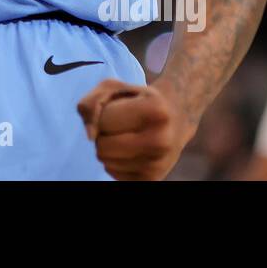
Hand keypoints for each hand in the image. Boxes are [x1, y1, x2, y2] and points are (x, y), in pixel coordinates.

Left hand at [76, 79, 194, 179]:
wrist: (177, 118)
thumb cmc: (139, 99)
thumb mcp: (114, 87)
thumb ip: (92, 102)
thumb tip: (90, 134)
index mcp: (155, 110)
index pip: (103, 121)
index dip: (103, 113)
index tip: (119, 109)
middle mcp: (161, 140)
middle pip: (102, 146)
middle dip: (103, 134)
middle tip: (120, 125)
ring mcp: (158, 163)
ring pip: (105, 161)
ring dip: (109, 148)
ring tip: (127, 136)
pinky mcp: (152, 180)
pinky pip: (113, 172)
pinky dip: (115, 161)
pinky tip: (131, 150)